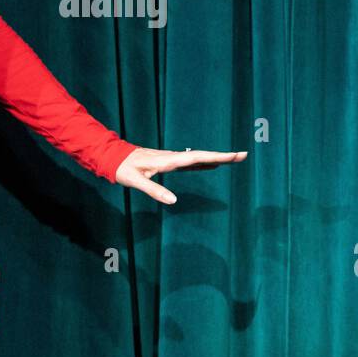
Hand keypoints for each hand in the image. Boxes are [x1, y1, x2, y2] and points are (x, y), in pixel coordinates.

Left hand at [113, 147, 247, 204]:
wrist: (114, 156)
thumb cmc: (123, 169)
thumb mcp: (135, 181)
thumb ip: (154, 190)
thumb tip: (174, 201)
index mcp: (168, 160)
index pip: (197, 158)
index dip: (216, 157)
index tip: (233, 155)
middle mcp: (172, 156)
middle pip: (203, 155)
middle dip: (223, 156)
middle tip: (243, 155)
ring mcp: (171, 158)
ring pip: (198, 157)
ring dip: (216, 158)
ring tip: (234, 159)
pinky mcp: (168, 161)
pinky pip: (191, 161)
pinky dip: (204, 162)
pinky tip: (210, 166)